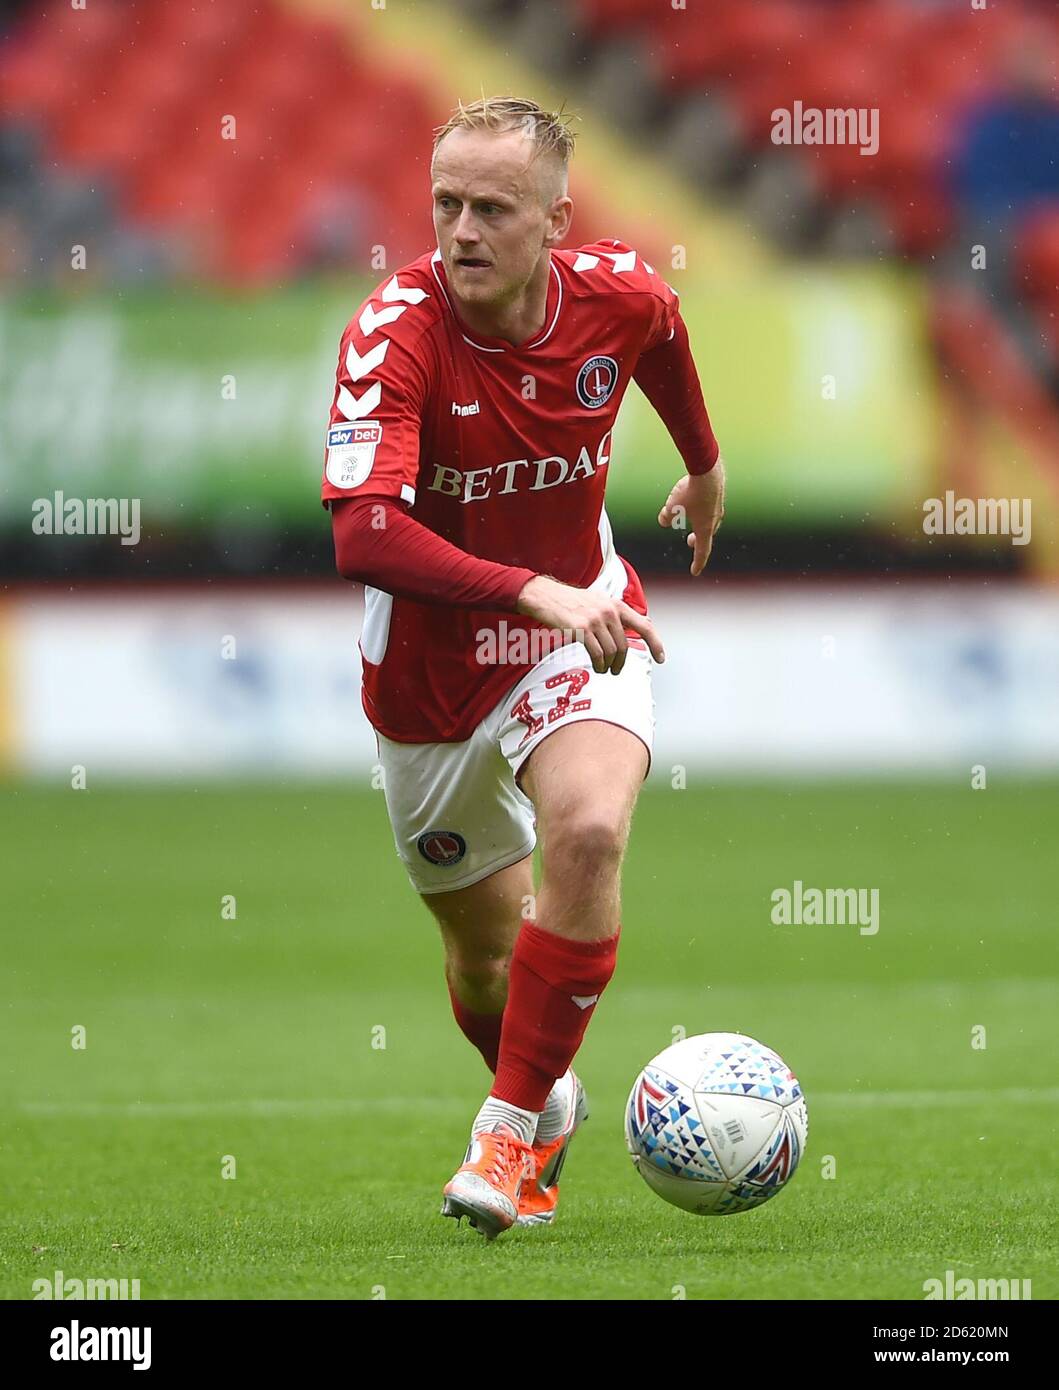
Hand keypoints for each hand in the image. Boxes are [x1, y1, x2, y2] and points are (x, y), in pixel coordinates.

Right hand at [515, 574, 664, 673]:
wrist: (546, 596)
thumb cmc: (573, 602)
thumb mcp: (601, 601)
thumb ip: (621, 614)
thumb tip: (646, 622)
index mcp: (617, 605)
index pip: (644, 625)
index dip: (656, 643)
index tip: (661, 658)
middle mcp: (609, 611)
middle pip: (624, 646)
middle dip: (621, 662)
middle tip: (616, 670)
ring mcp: (595, 619)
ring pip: (611, 652)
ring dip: (609, 665)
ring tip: (604, 669)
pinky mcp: (581, 629)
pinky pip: (597, 654)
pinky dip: (599, 665)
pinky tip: (597, 667)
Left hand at [658, 458, 725, 574]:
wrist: (708, 469)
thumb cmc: (691, 491)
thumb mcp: (671, 507)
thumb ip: (666, 517)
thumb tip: (664, 521)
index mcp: (705, 528)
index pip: (702, 551)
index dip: (698, 563)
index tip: (695, 571)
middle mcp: (715, 520)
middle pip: (706, 535)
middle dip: (698, 540)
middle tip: (689, 541)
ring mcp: (718, 507)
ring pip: (709, 520)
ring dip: (700, 523)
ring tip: (690, 518)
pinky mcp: (718, 494)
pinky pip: (709, 506)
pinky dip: (702, 509)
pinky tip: (695, 500)